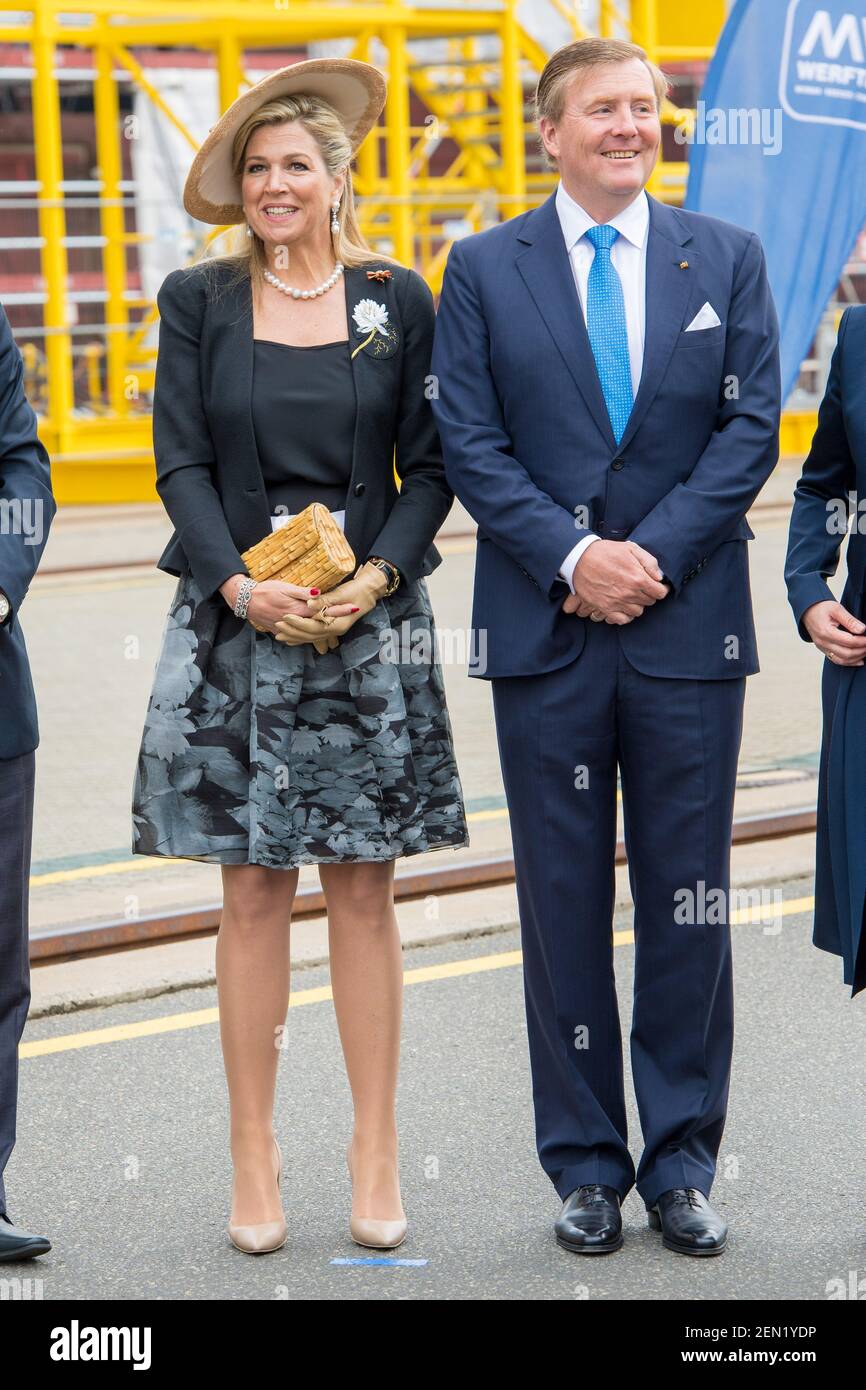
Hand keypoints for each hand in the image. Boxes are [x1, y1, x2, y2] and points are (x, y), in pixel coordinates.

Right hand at [219, 574, 357, 647]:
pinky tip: (317, 633)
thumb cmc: (265, 591)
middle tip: (353, 614)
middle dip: (337, 618)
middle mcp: (296, 623)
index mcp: (299, 611)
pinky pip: (299, 635)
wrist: (245, 601)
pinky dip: (310, 634)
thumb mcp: (285, 588)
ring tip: (340, 624)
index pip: (324, 611)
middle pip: (321, 623)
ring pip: (311, 632)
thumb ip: (303, 593)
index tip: (353, 607)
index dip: (339, 609)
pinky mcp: (282, 630)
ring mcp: (289, 629)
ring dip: (326, 628)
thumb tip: (320, 594)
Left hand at [274, 562, 387, 652]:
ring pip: (311, 637)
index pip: (313, 627)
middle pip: (310, 635)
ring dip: (295, 636)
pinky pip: (314, 635)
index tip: (285, 617)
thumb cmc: (357, 591)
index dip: (298, 623)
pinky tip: (292, 638)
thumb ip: (325, 600)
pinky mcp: (331, 626)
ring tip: (279, 635)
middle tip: (277, 626)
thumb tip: (309, 602)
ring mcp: (333, 630)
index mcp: (338, 624)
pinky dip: (302, 636)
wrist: (369, 592)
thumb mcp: (341, 593)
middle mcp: (335, 630)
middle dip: (293, 632)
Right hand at [560, 541, 668, 624]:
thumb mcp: (630, 548)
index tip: (657, 585)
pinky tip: (624, 606)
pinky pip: (623, 620)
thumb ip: (649, 562)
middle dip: (648, 594)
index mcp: (638, 578)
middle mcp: (629, 593)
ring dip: (637, 604)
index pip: (660, 593)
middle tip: (641, 586)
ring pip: (638, 611)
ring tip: (631, 595)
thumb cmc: (605, 552)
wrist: (579, 559)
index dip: (661, 588)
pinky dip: (626, 615)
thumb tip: (659, 577)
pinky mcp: (605, 608)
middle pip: (650, 602)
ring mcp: (617, 602)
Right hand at [802, 600, 865, 665]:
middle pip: (846, 653)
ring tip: (865, 651)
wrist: (807, 611)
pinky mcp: (823, 650)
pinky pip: (836, 660)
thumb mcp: (836, 608)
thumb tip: (862, 629)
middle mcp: (823, 642)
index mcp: (826, 632)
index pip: (849, 641)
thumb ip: (849, 620)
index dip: (862, 641)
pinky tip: (859, 660)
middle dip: (861, 650)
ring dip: (856, 658)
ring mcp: (822, 648)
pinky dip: (849, 662)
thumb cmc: (821, 608)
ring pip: (842, 660)